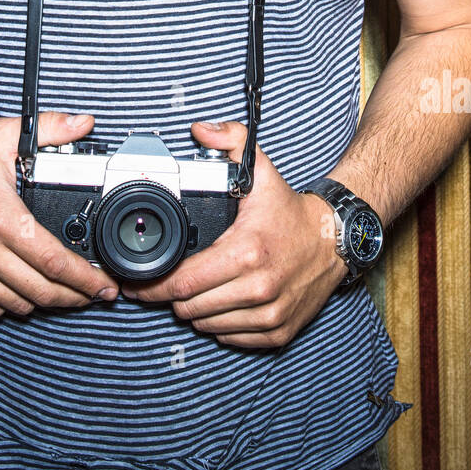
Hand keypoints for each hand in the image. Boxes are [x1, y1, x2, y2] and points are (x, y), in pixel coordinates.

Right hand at [0, 110, 119, 317]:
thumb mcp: (2, 135)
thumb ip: (50, 129)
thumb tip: (84, 122)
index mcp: (0, 216)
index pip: (52, 261)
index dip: (85, 279)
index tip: (105, 286)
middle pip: (39, 291)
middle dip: (75, 297)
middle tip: (94, 294)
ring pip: (15, 304)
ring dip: (44, 303)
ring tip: (65, 293)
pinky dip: (10, 305)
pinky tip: (24, 292)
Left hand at [122, 120, 347, 348]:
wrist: (333, 241)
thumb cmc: (289, 212)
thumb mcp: (261, 170)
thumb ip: (230, 141)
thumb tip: (201, 131)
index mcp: (246, 252)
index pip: (183, 282)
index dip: (153, 284)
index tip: (137, 281)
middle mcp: (258, 288)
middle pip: (189, 308)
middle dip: (172, 294)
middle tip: (168, 278)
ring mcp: (269, 314)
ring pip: (207, 326)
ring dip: (195, 310)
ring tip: (196, 287)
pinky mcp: (278, 332)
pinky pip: (230, 338)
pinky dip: (219, 323)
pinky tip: (221, 301)